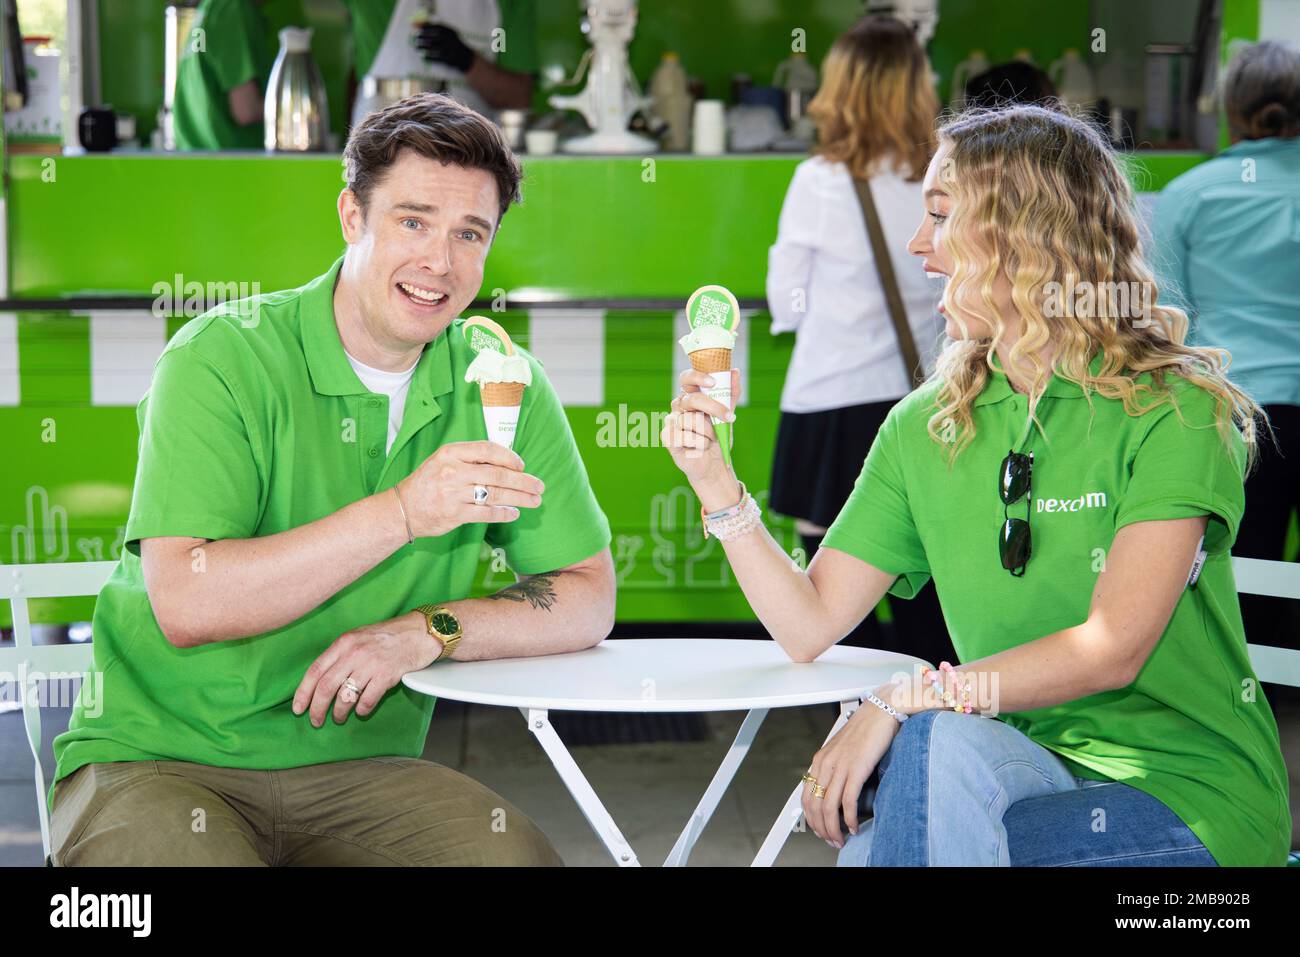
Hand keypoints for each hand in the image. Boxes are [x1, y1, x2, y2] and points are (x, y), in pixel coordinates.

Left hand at [291, 612, 439, 726]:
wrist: (419, 632)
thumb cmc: (388, 636)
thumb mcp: (359, 637)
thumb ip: (341, 654)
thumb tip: (322, 679)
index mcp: (344, 643)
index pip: (316, 670)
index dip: (303, 692)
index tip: (298, 708)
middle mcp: (354, 653)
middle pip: (326, 686)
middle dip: (317, 708)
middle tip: (315, 720)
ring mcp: (371, 664)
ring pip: (346, 696)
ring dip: (339, 712)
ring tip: (339, 718)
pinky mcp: (387, 675)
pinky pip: (368, 700)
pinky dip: (362, 709)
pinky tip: (361, 711)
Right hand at [396, 440, 543, 537]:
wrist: (402, 509)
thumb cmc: (428, 482)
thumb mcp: (443, 461)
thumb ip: (470, 458)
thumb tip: (507, 462)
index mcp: (451, 453)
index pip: (487, 449)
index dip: (509, 456)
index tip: (522, 465)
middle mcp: (452, 471)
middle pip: (497, 474)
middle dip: (523, 481)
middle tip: (539, 486)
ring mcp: (453, 494)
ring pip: (495, 494)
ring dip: (519, 498)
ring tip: (534, 500)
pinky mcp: (455, 515)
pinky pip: (486, 513)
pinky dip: (503, 513)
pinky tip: (514, 513)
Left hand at [414, 22, 474, 71]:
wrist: (466, 59)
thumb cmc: (452, 44)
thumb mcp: (446, 34)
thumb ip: (433, 28)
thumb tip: (416, 24)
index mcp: (451, 32)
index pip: (437, 27)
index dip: (426, 27)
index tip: (416, 27)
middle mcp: (451, 40)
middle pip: (435, 37)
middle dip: (423, 36)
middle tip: (414, 37)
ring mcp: (450, 50)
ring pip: (434, 48)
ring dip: (423, 47)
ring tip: (416, 46)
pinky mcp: (449, 60)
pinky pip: (436, 58)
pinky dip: (428, 57)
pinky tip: (422, 56)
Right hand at [660, 368, 739, 491]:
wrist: (713, 462)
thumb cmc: (717, 436)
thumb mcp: (727, 413)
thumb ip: (730, 393)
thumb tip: (735, 371)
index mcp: (690, 395)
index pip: (686, 378)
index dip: (697, 377)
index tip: (713, 382)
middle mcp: (678, 406)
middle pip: (693, 399)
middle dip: (714, 408)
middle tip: (729, 418)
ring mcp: (671, 420)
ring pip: (691, 420)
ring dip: (708, 432)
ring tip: (710, 439)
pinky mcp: (667, 436)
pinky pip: (685, 435)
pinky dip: (698, 443)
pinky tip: (699, 447)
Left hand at [802, 700, 901, 847]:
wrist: (880, 711)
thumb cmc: (865, 730)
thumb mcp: (842, 750)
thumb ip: (835, 768)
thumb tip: (835, 791)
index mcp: (820, 759)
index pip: (806, 796)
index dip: (810, 818)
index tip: (819, 829)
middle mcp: (826, 763)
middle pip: (814, 805)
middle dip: (821, 828)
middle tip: (830, 840)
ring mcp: (840, 766)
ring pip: (828, 807)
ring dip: (833, 828)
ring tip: (840, 839)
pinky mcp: (856, 769)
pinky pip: (848, 801)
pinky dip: (849, 818)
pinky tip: (853, 826)